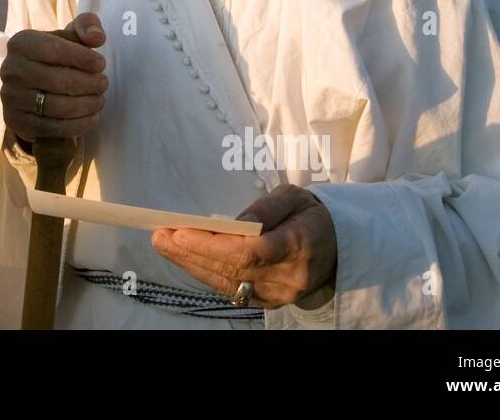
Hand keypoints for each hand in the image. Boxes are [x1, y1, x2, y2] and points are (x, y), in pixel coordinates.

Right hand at [0, 12, 106, 142]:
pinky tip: (92, 117)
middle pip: (59, 81)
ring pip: (58, 107)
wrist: (30, 86)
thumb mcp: (70, 35)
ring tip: (99, 100)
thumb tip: (97, 37)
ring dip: (87, 105)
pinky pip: (53, 128)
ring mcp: (11, 98)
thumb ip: (87, 26)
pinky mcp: (17, 122)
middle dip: (89, 84)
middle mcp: (11, 70)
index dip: (82, 58)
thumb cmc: (56, 56)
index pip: (54, 50)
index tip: (101, 64)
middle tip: (103, 84)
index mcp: (21, 43)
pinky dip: (79, 125)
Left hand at [152, 183, 337, 309]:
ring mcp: (279, 295)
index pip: (250, 251)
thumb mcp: (295, 197)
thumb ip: (266, 208)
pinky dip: (206, 275)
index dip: (211, 245)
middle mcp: (288, 277)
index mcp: (298, 245)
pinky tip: (185, 259)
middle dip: (191, 253)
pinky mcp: (270, 303)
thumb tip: (236, 222)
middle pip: (232, 269)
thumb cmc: (312, 215)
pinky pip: (232, 291)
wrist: (340, 248)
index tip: (181, 232)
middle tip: (159, 236)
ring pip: (227, 284)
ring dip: (191, 265)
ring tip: (164, 244)